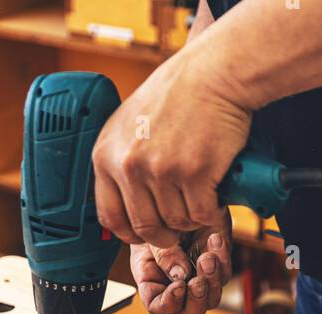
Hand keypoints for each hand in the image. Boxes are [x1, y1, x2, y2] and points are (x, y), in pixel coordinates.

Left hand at [93, 41, 251, 248]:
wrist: (214, 71)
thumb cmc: (177, 94)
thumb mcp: (129, 123)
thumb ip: (119, 161)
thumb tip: (118, 207)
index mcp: (106, 154)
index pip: (110, 217)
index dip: (131, 233)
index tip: (146, 233)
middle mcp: (129, 164)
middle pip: (145, 227)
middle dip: (165, 235)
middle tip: (178, 227)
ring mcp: (161, 170)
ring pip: (176, 222)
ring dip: (191, 217)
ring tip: (199, 197)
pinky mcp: (194, 173)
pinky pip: (201, 214)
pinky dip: (211, 211)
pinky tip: (214, 194)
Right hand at [130, 213, 232, 313]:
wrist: (178, 191)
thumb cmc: (156, 213)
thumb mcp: (152, 233)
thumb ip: (163, 255)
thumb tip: (180, 276)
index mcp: (153, 282)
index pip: (159, 308)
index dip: (169, 304)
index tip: (178, 287)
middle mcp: (176, 286)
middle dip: (195, 303)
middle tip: (198, 282)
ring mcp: (198, 277)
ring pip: (211, 299)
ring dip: (211, 280)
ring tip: (208, 256)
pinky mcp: (217, 263)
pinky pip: (225, 273)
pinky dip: (223, 259)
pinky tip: (214, 240)